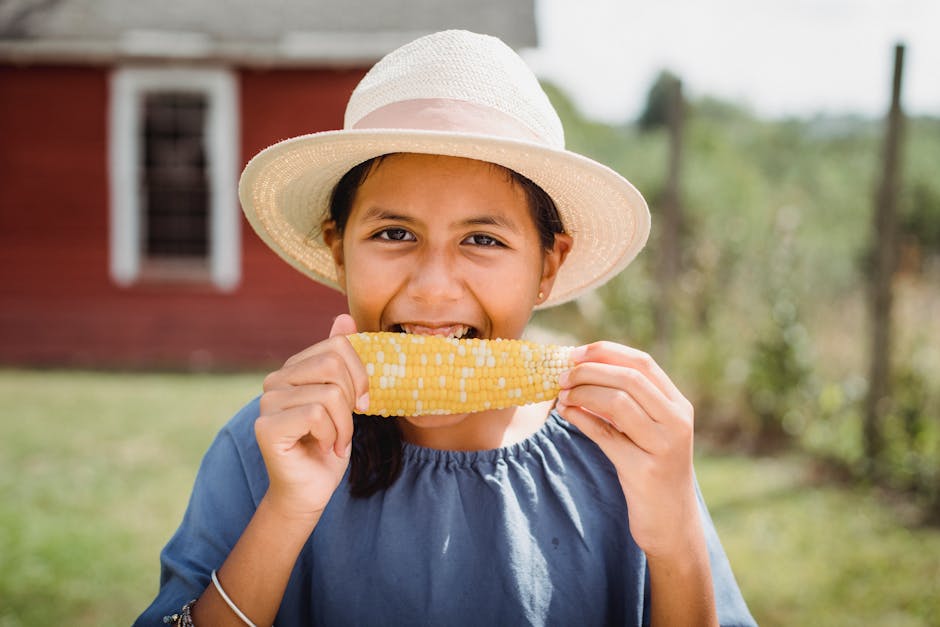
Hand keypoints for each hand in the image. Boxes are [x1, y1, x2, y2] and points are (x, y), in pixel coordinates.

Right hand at [255, 314, 368, 520]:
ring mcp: (267, 402)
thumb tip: (343, 317)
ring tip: (335, 440)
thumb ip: (340, 359)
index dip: (359, 374)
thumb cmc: (328, 445)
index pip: (338, 345)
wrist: (310, 490)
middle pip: (333, 365)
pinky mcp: (266, 426)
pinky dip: (332, 435)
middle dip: (351, 400)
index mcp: (294, 368)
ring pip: (328, 394)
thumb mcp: (343, 398)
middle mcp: (275, 379)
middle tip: (347, 426)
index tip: (362, 402)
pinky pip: (316, 414)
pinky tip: (324, 448)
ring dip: (344, 425)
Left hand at [556, 341, 699, 558]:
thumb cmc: (651, 471)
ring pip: (619, 402)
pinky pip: (606, 435)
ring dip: (583, 393)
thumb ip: (626, 402)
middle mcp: (677, 421)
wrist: (672, 524)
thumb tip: (580, 372)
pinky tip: (565, 413)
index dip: (606, 352)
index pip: (643, 363)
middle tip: (561, 375)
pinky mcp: (645, 470)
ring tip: (561, 395)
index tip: (575, 353)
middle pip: (630, 378)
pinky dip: (581, 419)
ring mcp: (664, 446)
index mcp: (678, 405)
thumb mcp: (646, 432)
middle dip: (589, 371)